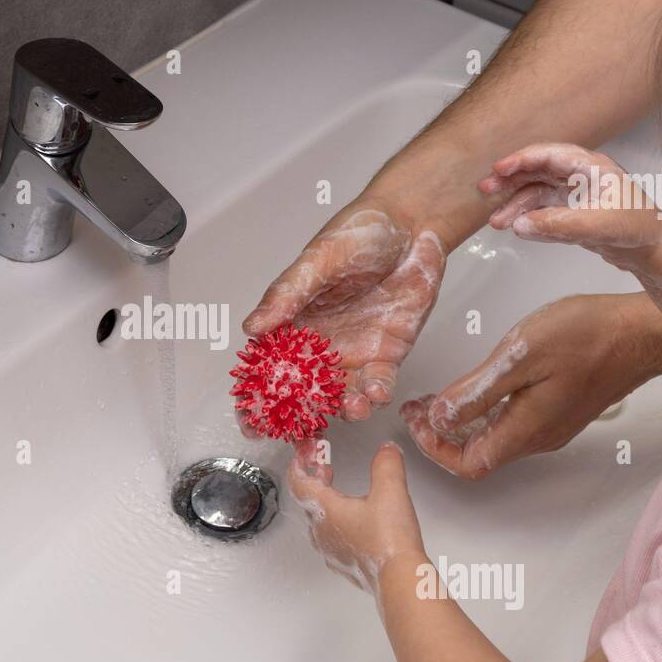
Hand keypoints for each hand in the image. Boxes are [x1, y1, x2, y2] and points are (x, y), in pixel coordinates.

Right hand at [243, 193, 446, 420]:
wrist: (412, 224)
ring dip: (343, 410)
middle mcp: (321, 344)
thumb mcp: (318, 259)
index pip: (269, 365)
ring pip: (341, 395)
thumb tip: (253, 326)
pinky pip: (379, 385)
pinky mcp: (387, 353)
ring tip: (349, 409)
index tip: (250, 418)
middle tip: (299, 437)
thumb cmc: (360, 231)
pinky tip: (375, 392)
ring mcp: (354, 352)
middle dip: (299, 419)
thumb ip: (287, 294)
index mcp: (294, 322)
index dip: (257, 395)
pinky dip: (376, 395)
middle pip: (303, 392)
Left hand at [287, 439, 425, 591]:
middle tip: (325, 470)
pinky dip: (338, 525)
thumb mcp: (391, 490)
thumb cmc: (390, 539)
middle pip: (308, 503)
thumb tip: (387, 449)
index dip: (299, 467)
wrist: (400, 580)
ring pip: (319, 523)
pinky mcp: (344, 566)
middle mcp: (322, 532)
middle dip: (316, 482)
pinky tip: (355, 525)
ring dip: (327, 505)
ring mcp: (331, 552)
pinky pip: (332, 541)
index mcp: (325, 510)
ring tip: (342, 495)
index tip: (302, 457)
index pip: (299, 484)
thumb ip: (387, 464)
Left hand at [399, 294, 661, 478]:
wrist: (643, 330)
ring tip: (439, 396)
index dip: (433, 448)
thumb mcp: (518, 357)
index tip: (416, 417)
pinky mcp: (562, 409)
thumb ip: (476, 393)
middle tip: (419, 405)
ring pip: (494, 439)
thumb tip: (440, 419)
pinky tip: (477, 387)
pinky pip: (512, 424)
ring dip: (462, 422)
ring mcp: (553, 425)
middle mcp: (540, 437)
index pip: (467, 464)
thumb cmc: (589, 336)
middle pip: (478, 456)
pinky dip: (484, 412)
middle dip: (441, 434)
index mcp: (526, 431)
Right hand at [480, 143, 661, 274]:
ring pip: (537, 192)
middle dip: (510, 180)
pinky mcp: (574, 212)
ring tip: (496, 222)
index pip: (549, 155)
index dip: (521, 159)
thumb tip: (519, 225)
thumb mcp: (598, 225)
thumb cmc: (638, 228)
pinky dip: (527, 217)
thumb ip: (558, 225)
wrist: (654, 250)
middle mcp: (581, 177)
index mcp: (591, 167)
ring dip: (515, 204)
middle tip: (485, 190)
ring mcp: (576, 194)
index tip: (498, 170)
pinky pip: (543, 209)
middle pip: (538, 171)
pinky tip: (515, 226)